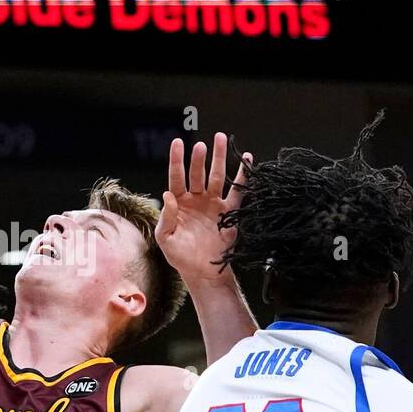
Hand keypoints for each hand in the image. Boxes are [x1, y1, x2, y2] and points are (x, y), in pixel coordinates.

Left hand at [155, 133, 251, 286]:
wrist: (203, 272)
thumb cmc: (181, 257)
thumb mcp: (166, 238)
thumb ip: (166, 217)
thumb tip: (167, 195)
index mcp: (179, 203)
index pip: (176, 177)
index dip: (177, 160)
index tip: (178, 142)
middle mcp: (196, 199)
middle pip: (198, 173)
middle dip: (200, 158)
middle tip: (203, 144)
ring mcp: (213, 203)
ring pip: (216, 176)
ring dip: (220, 158)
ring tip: (222, 139)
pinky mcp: (229, 211)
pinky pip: (237, 191)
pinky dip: (243, 176)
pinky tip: (247, 160)